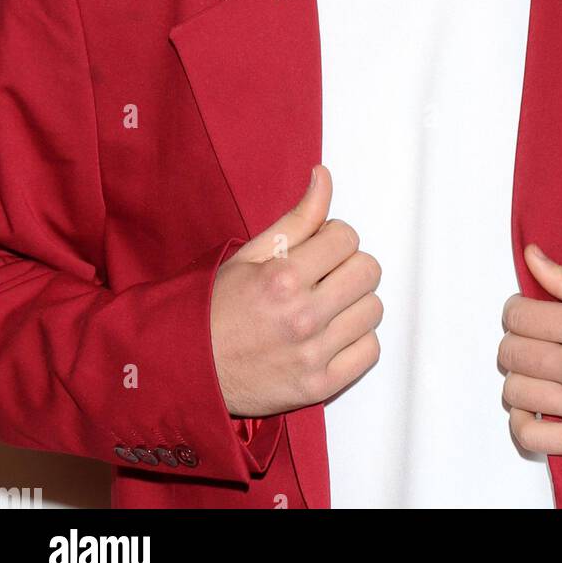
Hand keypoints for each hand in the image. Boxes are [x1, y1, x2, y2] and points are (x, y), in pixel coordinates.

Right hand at [211, 165, 381, 415]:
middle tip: (326, 276)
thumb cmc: (216, 309)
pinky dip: (357, 340)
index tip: (319, 250)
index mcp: (283, 277)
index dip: (334, 238)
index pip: (347, 237)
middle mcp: (302, 316)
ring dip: (355, 303)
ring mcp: (313, 354)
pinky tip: (332, 334)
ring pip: (373, 309)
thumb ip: (298, 217)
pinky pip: (370, 350)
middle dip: (349, 266)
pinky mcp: (320, 385)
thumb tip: (323, 176)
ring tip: (327, 306)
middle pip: (368, 271)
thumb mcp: (250, 254)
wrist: (188, 369)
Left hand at [498, 245, 561, 458]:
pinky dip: (523, 423)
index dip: (516, 311)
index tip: (526, 313)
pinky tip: (535, 408)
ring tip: (538, 372)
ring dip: (519, 379)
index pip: (518, 316)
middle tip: (534, 340)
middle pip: (512, 353)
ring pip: (516, 392)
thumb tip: (531, 256)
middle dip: (516, 341)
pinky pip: (534, 437)